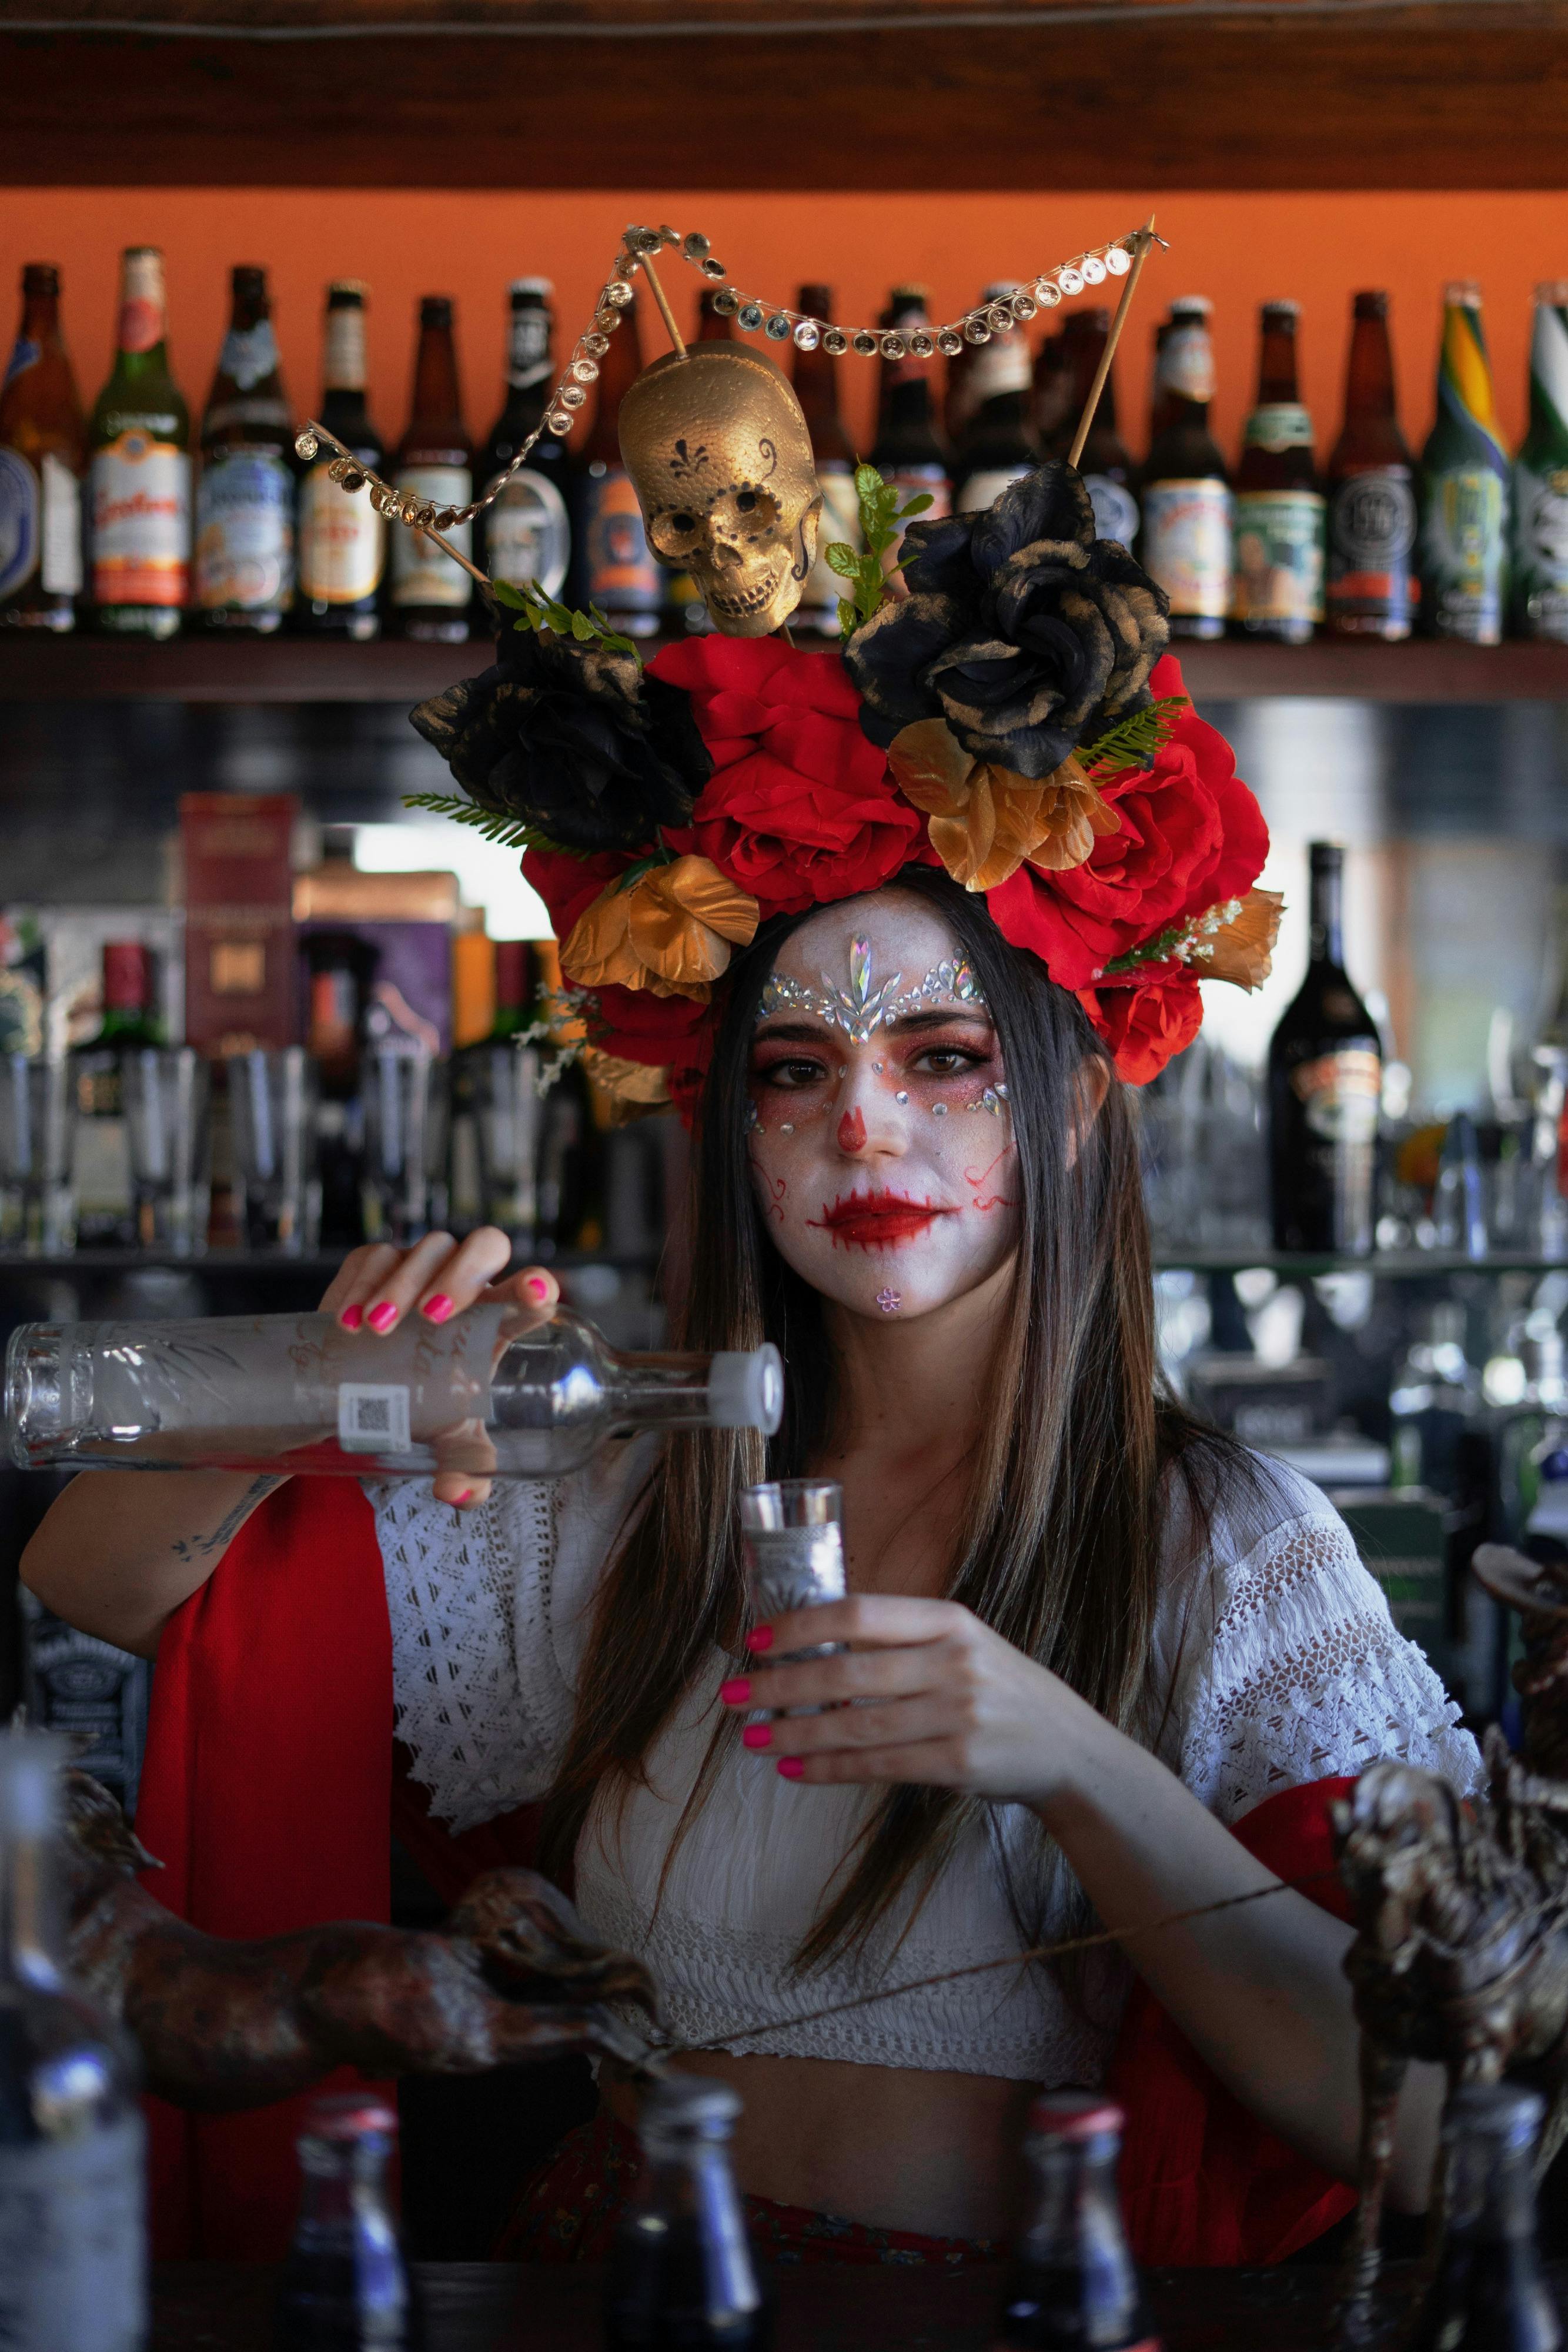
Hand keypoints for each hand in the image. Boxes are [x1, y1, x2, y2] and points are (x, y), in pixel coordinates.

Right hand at [318, 1231, 559, 1508]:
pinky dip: (359, 1282)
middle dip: (461, 1277)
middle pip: (484, 1246)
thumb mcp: (449, 1444)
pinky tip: (345, 1321)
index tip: (537, 1295)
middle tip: (431, 1319)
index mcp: (499, 1322)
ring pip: (428, 1248)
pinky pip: (374, 1253)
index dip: (538, 1287)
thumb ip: (463, 1472)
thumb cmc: (427, 1409)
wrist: (362, 1390)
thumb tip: (459, 1495)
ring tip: (376, 1328)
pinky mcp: (377, 1262)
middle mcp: (469, 1286)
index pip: (531, 1293)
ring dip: (403, 1283)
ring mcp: (423, 1266)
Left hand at [720, 1594, 1104, 1812]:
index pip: (860, 1613)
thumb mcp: (962, 1644)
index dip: (802, 1626)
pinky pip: (878, 1766)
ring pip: (856, 1726)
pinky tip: (794, 1769)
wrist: (1067, 1747)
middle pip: (847, 1673)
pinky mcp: (959, 1763)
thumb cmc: (998, 1689)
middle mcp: (954, 1661)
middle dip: (781, 1685)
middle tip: (733, 1696)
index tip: (757, 1640)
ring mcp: (958, 1714)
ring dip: (794, 1734)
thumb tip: (813, 1647)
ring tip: (752, 1738)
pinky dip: (830, 1769)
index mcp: (949, 1620)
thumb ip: (901, 1641)